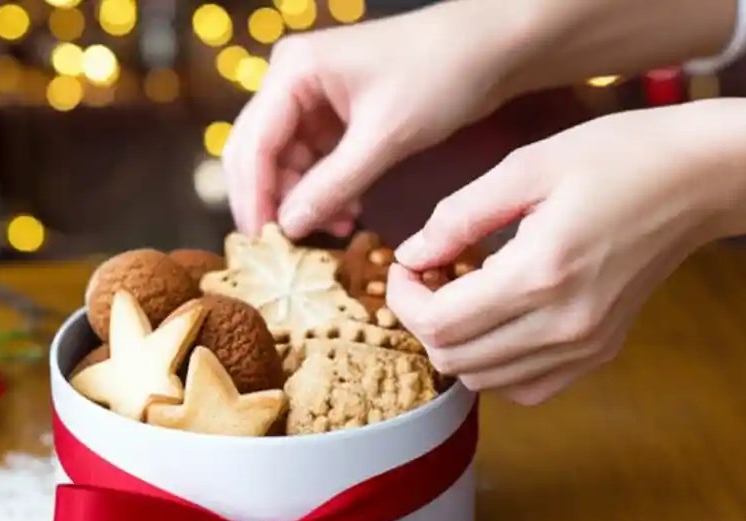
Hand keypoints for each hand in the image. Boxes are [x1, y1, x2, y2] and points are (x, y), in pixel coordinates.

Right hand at [222, 0, 534, 239]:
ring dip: (301, 199)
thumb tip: (289, 227)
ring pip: (284, 161)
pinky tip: (347, 212)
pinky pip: (312, 160)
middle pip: (257, 152)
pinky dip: (323, 189)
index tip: (262, 243)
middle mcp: (292, 80)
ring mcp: (311, 96)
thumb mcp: (385, 137)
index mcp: (293, 71)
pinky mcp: (335, 114)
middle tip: (286, 247)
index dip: (254, 197)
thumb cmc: (440, 75)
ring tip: (334, 229)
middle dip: (272, 200)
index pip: (254, 143)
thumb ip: (333, 185)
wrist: (492, 48)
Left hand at [387, 104, 740, 404]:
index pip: (439, 324)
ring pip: (484, 380)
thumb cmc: (618, 156)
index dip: (403, 298)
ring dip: (456, 342)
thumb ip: (458, 216)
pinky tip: (496, 318)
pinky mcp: (599, 352)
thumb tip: (410, 255)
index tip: (403, 264)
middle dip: (422, 320)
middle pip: (455, 359)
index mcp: (541, 275)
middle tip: (426, 275)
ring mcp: (586, 346)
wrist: (701, 178)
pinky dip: (495, 363)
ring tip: (461, 291)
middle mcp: (564, 325)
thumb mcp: (526, 166)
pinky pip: (525, 387)